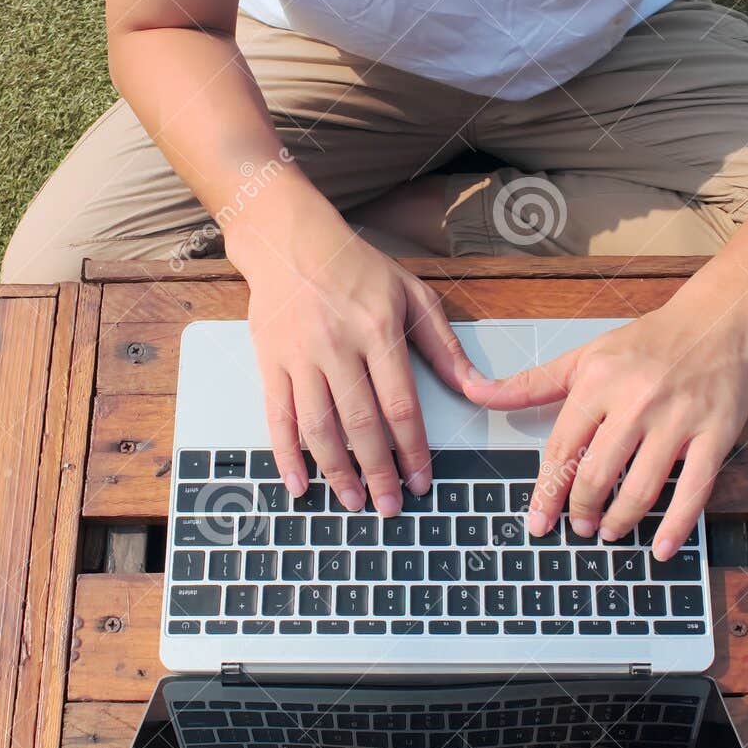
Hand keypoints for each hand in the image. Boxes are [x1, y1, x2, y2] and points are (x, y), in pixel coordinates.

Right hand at [232, 202, 480, 514]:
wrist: (289, 240)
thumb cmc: (357, 268)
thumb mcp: (412, 295)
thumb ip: (444, 346)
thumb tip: (476, 389)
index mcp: (380, 330)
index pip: (401, 405)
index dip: (413, 451)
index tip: (421, 482)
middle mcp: (338, 345)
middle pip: (361, 424)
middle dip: (378, 472)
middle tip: (390, 508)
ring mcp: (300, 355)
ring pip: (319, 427)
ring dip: (336, 472)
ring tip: (353, 502)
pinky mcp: (270, 361)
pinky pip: (277, 416)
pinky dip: (286, 456)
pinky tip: (299, 485)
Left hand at [464, 298, 747, 556]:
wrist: (716, 322)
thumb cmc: (646, 344)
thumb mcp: (584, 357)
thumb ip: (530, 384)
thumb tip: (475, 390)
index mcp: (598, 381)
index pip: (561, 449)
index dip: (546, 492)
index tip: (537, 521)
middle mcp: (636, 401)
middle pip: (596, 474)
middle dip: (581, 511)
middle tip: (577, 528)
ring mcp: (678, 419)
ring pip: (640, 488)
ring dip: (619, 521)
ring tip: (609, 531)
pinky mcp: (715, 435)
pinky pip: (693, 491)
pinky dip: (676, 526)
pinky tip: (661, 548)